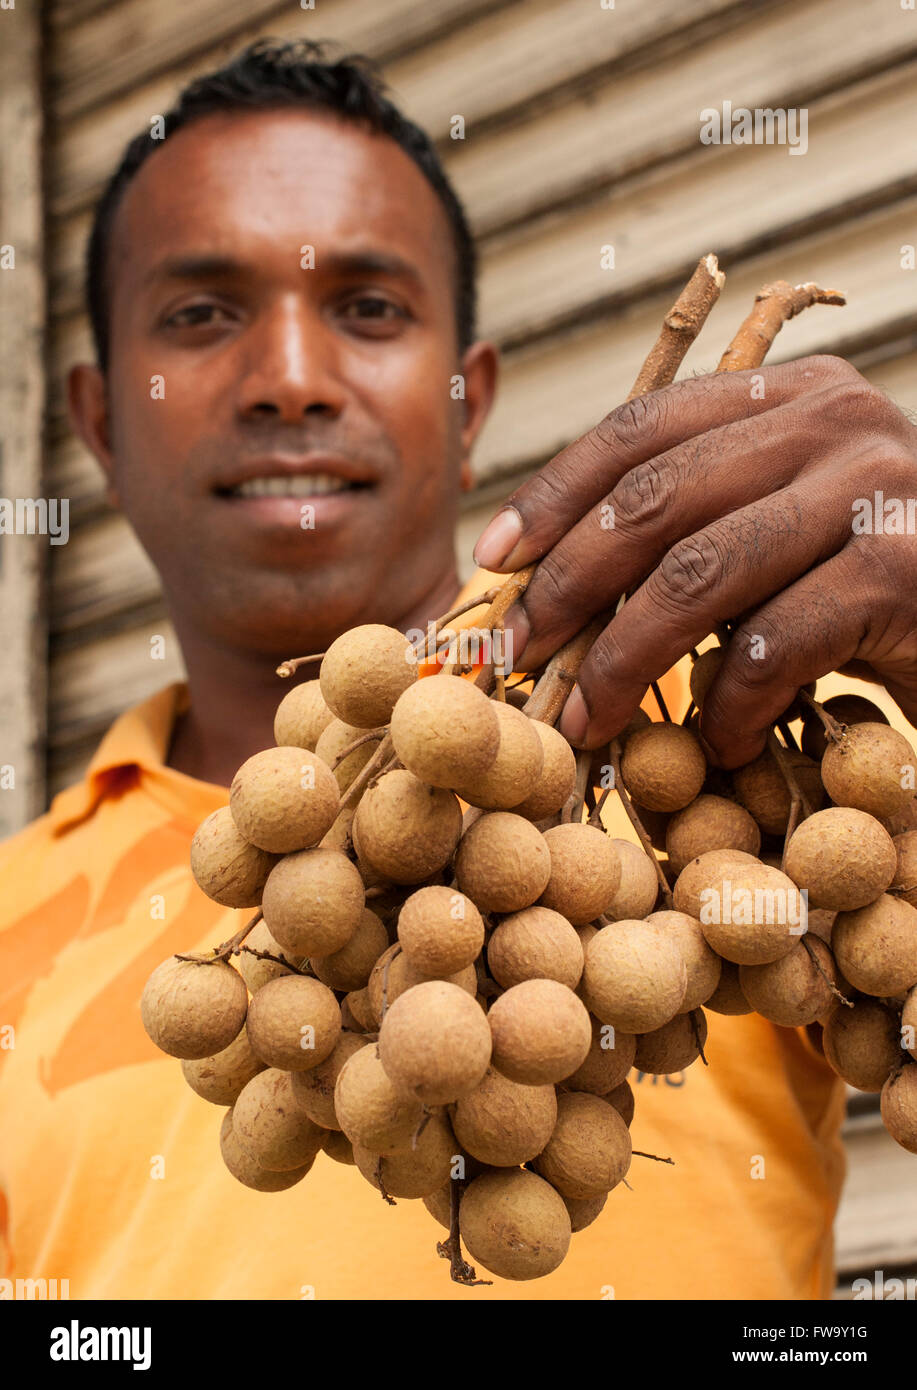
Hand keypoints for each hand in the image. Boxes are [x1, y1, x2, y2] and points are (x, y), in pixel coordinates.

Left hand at [473, 355, 916, 767]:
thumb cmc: (878, 590)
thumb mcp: (783, 529)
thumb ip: (696, 524)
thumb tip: (547, 575)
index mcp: (792, 396)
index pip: (642, 427)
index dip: (554, 493)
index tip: (495, 558)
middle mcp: (836, 422)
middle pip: (655, 499)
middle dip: (569, 585)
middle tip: (521, 654)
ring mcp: (876, 490)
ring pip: (701, 572)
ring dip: (626, 660)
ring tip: (590, 719)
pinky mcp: (905, 574)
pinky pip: (773, 643)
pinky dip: (728, 704)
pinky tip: (715, 741)